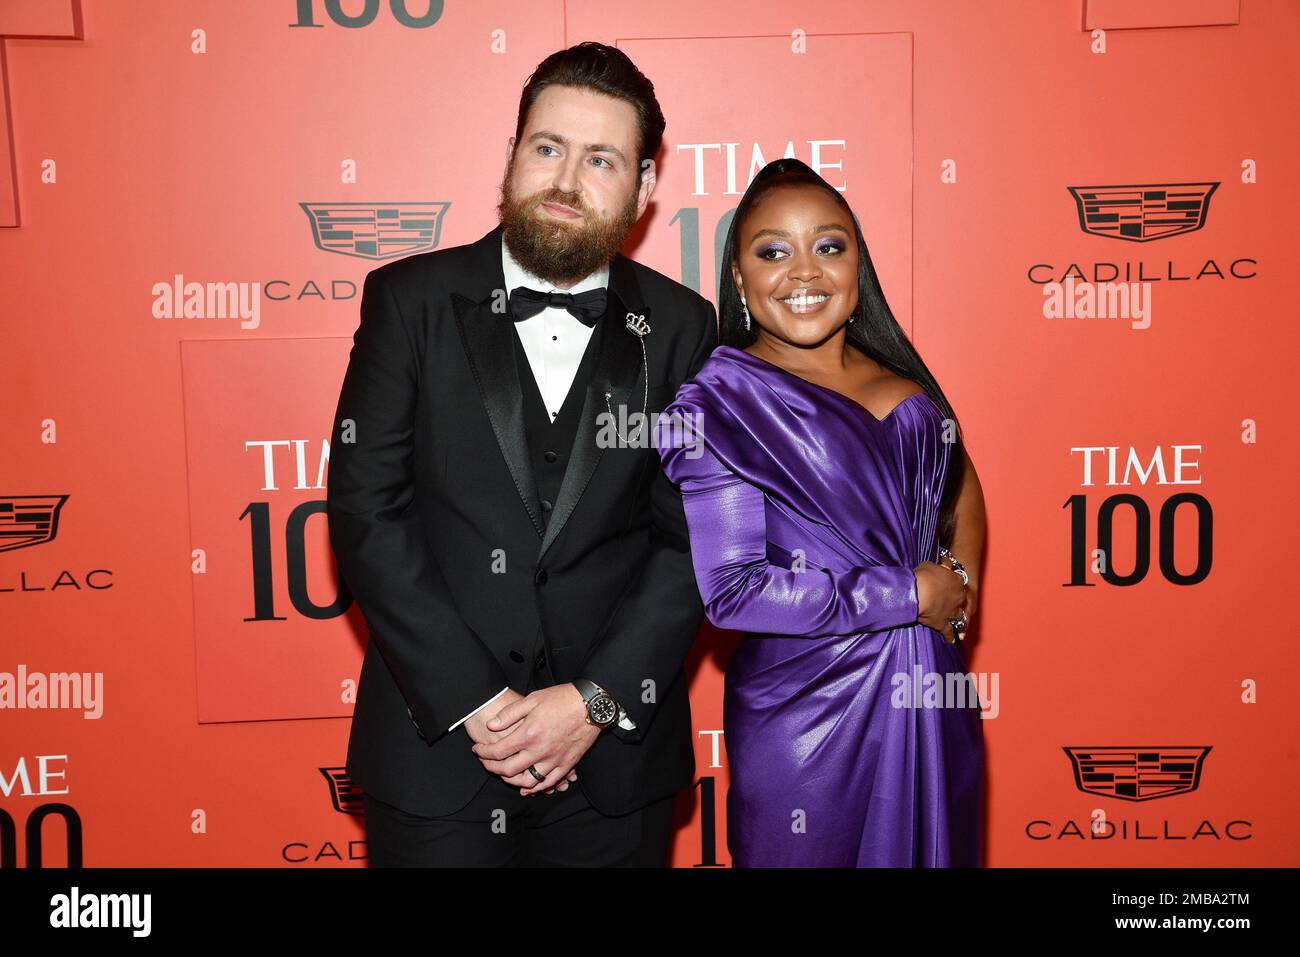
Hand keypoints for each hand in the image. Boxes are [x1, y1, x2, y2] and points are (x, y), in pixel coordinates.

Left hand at [472, 684, 601, 796]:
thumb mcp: (532, 700)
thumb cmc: (562, 699)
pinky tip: (527, 787)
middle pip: (508, 770)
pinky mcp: (566, 764)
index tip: (478, 750)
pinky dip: (536, 788)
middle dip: (492, 768)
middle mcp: (539, 751)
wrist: (591, 705)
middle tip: (486, 762)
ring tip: (504, 774)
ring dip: (511, 781)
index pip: (498, 752)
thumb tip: (492, 725)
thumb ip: (510, 714)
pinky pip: (549, 782)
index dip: (484, 753)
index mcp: (528, 734)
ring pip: (527, 781)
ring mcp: (553, 760)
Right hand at [914, 561, 968, 643]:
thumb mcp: (930, 565)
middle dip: (958, 602)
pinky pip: (948, 632)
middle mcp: (958, 596)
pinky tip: (951, 640)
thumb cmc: (922, 576)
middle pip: (962, 600)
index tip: (950, 585)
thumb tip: (946, 563)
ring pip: (959, 617)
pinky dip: (950, 636)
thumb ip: (940, 566)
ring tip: (957, 623)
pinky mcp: (943, 623)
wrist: (916, 593)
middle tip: (954, 604)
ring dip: (958, 620)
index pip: (959, 582)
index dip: (954, 584)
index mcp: (956, 580)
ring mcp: (952, 611)